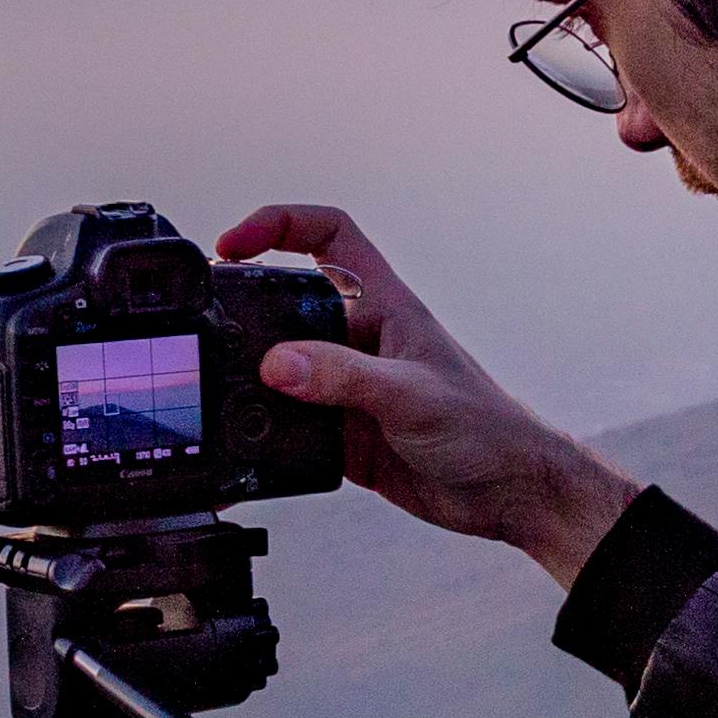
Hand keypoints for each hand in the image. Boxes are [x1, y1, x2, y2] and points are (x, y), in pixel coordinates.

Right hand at [217, 204, 641, 584]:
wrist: (507, 493)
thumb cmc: (485, 426)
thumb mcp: (409, 394)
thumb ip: (343, 377)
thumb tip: (277, 364)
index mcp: (383, 305)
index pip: (328, 236)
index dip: (279, 224)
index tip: (232, 245)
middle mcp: (360, 339)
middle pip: (288, 302)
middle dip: (247, 308)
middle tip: (209, 324)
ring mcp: (348, 386)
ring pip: (281, 366)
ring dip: (251, 377)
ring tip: (219, 390)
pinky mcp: (342, 432)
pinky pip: (287, 423)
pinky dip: (262, 431)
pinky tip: (247, 442)